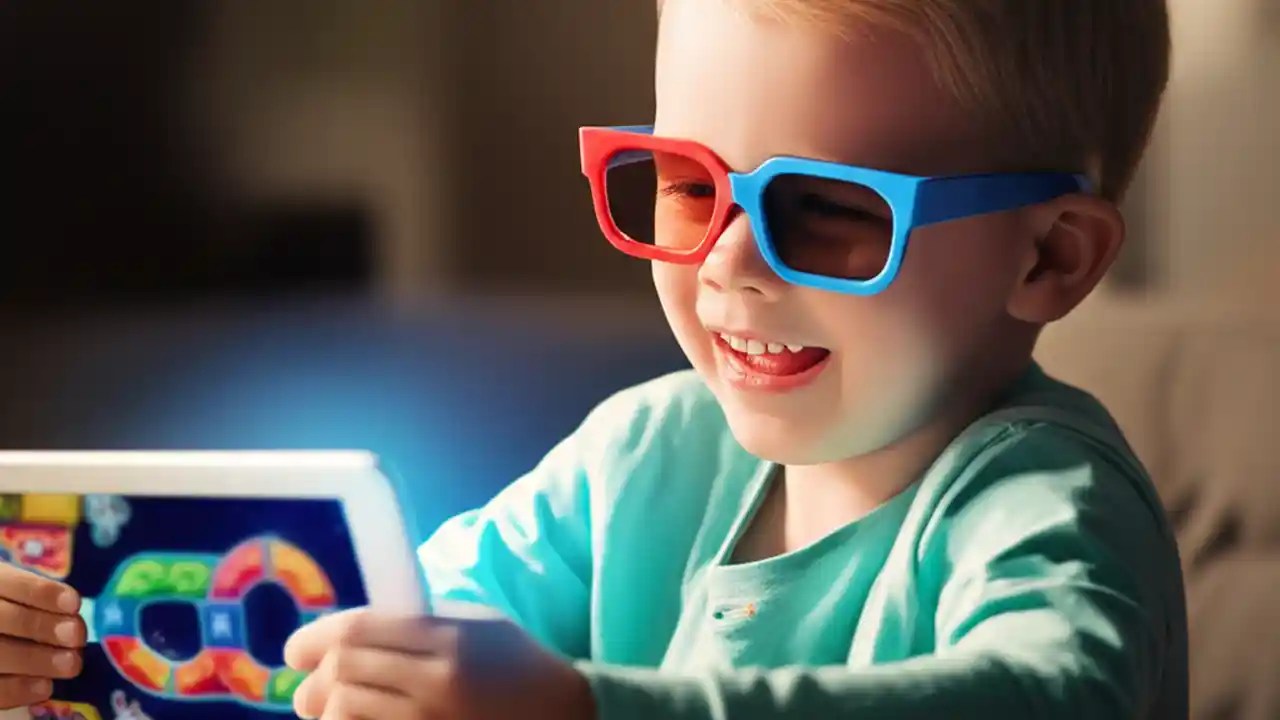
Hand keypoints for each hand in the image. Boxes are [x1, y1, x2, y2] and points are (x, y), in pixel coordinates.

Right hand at [0, 563, 85, 708]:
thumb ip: (41, 596)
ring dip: (36, 661)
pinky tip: (46, 687)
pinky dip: (18, 689)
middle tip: (77, 636)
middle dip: (41, 627)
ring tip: (71, 663)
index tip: (75, 602)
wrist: (1, 631)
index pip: (8, 582)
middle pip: (3, 619)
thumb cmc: (17, 608)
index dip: (41, 592)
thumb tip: (76, 609)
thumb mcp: (21, 591)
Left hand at [284, 608, 595, 719]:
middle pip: (343, 672)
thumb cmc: (517, 663)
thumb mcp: (477, 623)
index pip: (357, 630)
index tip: (296, 651)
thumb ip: (420, 619)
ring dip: (326, 714)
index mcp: (446, 635)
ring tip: (325, 713)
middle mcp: (435, 680)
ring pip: (346, 714)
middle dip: (312, 683)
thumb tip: (351, 629)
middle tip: (307, 690)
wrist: (565, 714)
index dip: (313, 639)